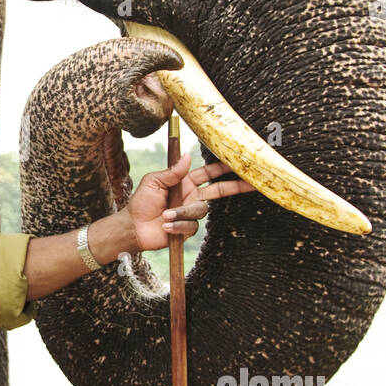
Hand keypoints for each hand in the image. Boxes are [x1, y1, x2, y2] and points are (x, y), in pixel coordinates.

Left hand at [127, 152, 255, 251]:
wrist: (134, 227)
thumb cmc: (141, 201)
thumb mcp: (154, 181)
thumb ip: (172, 171)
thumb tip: (188, 155)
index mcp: (185, 182)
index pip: (208, 173)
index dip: (222, 168)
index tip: (237, 162)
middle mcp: (191, 196)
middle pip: (220, 190)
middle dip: (236, 186)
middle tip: (252, 184)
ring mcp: (190, 213)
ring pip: (200, 211)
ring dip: (182, 212)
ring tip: (165, 215)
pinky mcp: (188, 229)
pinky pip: (191, 226)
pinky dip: (177, 225)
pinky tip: (165, 226)